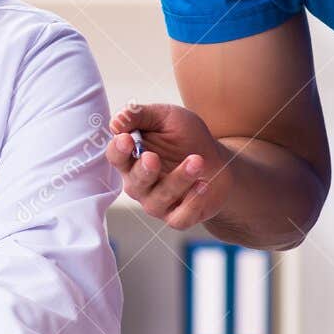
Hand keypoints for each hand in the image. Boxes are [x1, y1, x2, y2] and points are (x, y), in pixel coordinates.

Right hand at [107, 102, 233, 229]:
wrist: (218, 160)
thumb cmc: (186, 137)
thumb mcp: (166, 117)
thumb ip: (140, 115)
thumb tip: (116, 121)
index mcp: (131, 159)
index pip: (116, 156)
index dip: (118, 149)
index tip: (126, 138)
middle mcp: (140, 184)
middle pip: (134, 182)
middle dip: (143, 171)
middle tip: (152, 158)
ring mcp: (157, 202)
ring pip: (158, 200)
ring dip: (177, 180)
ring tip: (197, 161)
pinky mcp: (178, 216)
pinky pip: (179, 218)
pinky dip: (192, 203)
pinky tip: (203, 185)